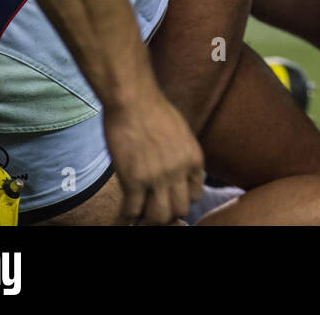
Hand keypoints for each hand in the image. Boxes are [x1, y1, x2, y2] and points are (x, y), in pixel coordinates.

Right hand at [102, 77, 204, 224]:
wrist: (134, 100)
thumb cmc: (154, 110)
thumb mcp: (182, 132)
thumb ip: (183, 153)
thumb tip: (179, 168)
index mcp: (194, 159)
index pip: (195, 194)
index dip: (181, 198)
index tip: (170, 198)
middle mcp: (180, 172)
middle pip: (180, 209)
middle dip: (168, 212)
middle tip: (154, 209)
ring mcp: (157, 178)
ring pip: (159, 216)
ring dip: (149, 217)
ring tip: (140, 213)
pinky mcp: (134, 180)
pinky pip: (132, 211)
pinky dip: (127, 219)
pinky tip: (124, 220)